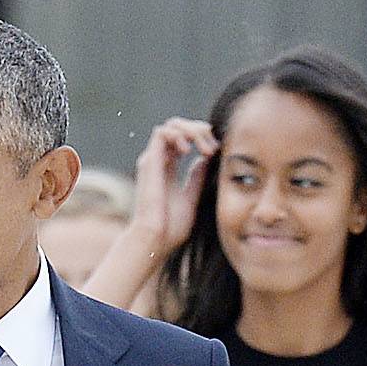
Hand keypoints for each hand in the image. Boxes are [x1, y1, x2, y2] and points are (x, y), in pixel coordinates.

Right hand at [127, 116, 216, 256]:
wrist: (156, 240)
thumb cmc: (170, 228)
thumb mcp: (192, 197)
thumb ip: (197, 177)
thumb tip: (205, 159)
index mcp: (168, 167)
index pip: (184, 137)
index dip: (202, 137)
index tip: (216, 152)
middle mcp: (158, 160)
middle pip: (179, 126)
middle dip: (200, 130)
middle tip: (213, 148)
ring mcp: (153, 159)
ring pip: (172, 124)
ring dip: (193, 131)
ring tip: (205, 149)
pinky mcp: (149, 161)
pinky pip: (163, 132)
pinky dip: (179, 135)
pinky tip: (190, 151)